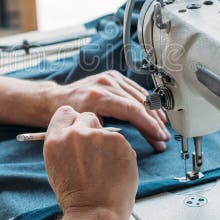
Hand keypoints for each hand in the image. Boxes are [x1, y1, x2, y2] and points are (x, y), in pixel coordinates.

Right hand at [44, 107, 137, 218]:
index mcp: (55, 139)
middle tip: (95, 153)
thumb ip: (64, 145)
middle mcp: (75, 133)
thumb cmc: (76, 197)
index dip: (74, 121)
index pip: (65, 112)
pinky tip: (115, 170)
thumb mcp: (56, 166)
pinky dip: (120, 153)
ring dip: (107, 144)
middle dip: (92, 130)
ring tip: (104, 169)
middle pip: (87, 117)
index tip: (79, 129)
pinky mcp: (118, 141)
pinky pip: (120, 142)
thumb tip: (75, 133)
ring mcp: (98, 136)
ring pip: (106, 131)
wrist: (95, 213)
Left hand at [46, 71, 169, 150]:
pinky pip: (136, 90)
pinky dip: (147, 103)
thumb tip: (128, 142)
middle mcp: (106, 83)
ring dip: (154, 114)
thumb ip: (106, 133)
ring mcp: (110, 78)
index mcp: (99, 96)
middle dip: (154, 123)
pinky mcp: (113, 76)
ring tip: (162, 130)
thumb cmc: (68, 117)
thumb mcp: (86, 128)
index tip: (159, 138)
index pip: (133, 110)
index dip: (149, 125)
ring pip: (141, 96)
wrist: (56, 100)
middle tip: (163, 139)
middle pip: (140, 103)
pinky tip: (154, 115)